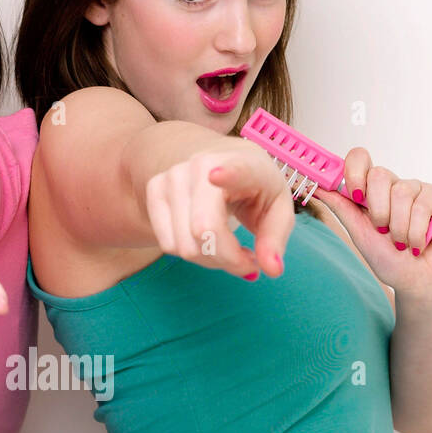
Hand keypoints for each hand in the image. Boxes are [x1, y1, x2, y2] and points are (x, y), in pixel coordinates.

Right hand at [145, 140, 293, 278]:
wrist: (218, 162)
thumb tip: (272, 270)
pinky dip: (190, 254)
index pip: (235, 169)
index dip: (227, 174)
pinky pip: (168, 244)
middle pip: (204, 231)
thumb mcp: (277, 209)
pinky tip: (205, 242)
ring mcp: (173, 176)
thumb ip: (275, 240)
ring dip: (209, 260)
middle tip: (245, 259)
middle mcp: (202, 165)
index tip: (216, 175)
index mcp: (244, 163)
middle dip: (227, 260)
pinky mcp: (154, 189)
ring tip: (226, 248)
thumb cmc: (253, 188)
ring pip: (184, 246)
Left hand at [315, 149, 431, 294]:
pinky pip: (422, 203)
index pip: (360, 160)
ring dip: (398, 227)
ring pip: (401, 191)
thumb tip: (318, 187)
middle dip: (377, 210)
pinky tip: (418, 244)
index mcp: (372, 192)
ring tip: (402, 243)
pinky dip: (416, 231)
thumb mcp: (360, 234)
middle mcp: (394, 187)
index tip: (354, 195)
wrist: (419, 283)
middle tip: (382, 231)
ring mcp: (417, 190)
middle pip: (379, 174)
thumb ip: (342, 208)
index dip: (353, 172)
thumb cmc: (391, 261)